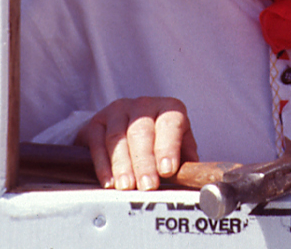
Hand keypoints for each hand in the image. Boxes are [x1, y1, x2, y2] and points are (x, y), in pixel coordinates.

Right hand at [76, 97, 197, 190]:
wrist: (127, 126)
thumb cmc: (159, 140)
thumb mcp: (179, 146)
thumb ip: (185, 160)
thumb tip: (193, 178)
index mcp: (169, 109)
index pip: (170, 124)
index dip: (168, 148)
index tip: (167, 170)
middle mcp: (145, 105)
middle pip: (141, 132)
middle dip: (144, 162)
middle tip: (146, 185)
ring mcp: (119, 110)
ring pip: (118, 137)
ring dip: (122, 165)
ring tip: (126, 186)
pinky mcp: (98, 121)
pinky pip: (98, 142)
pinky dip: (103, 164)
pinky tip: (109, 180)